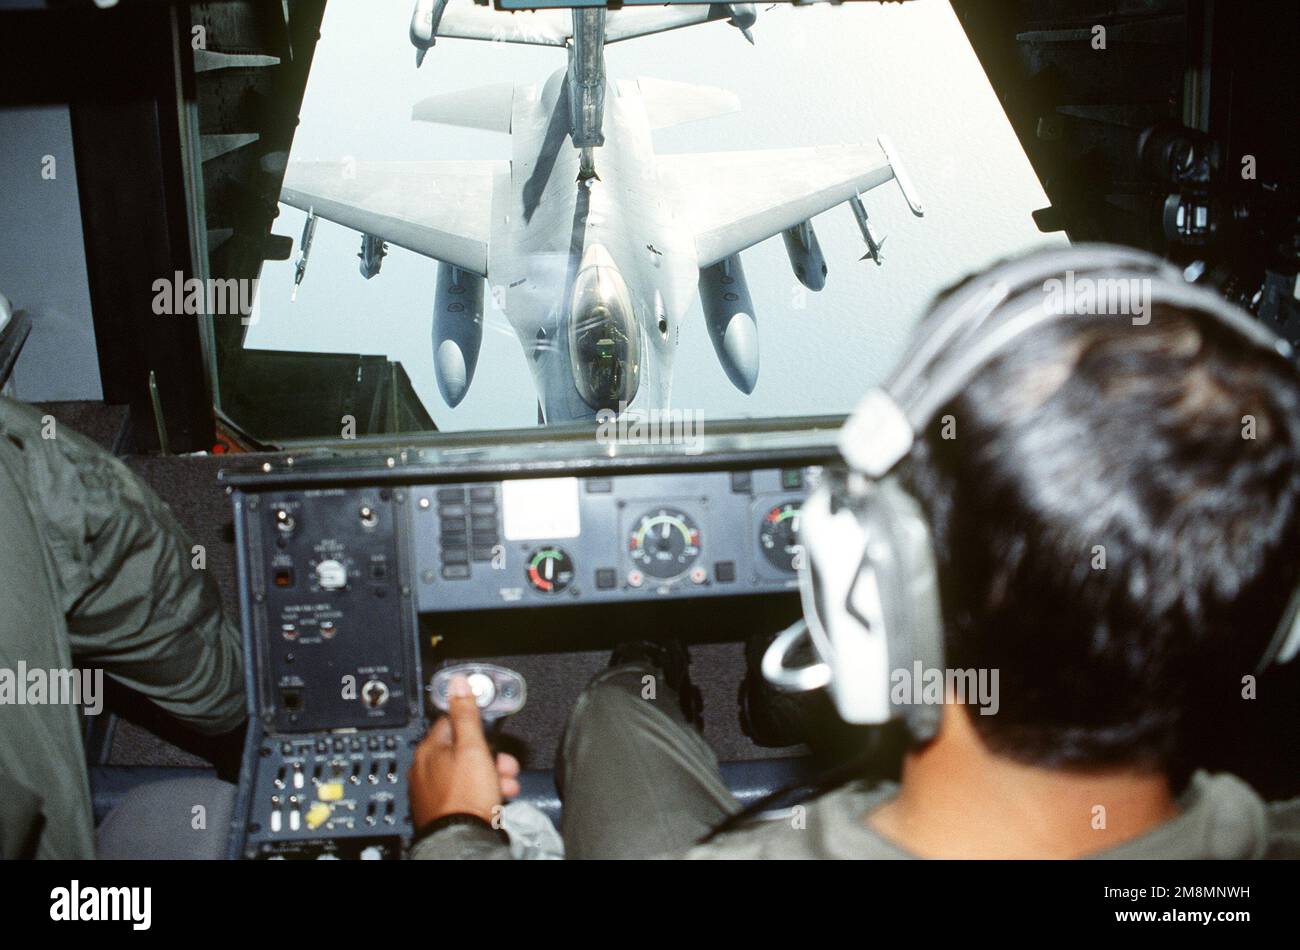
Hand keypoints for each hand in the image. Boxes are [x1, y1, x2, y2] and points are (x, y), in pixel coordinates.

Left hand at [408, 675, 521, 826]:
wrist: (462, 839)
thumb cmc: (465, 795)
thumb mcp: (472, 746)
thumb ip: (466, 713)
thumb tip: (458, 682)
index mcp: (428, 749)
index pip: (451, 721)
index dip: (476, 726)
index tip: (490, 733)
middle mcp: (425, 768)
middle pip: (462, 750)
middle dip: (489, 755)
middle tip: (504, 763)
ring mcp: (432, 790)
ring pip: (466, 772)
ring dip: (490, 774)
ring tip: (506, 784)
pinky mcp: (442, 808)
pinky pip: (465, 791)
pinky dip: (482, 790)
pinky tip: (496, 797)